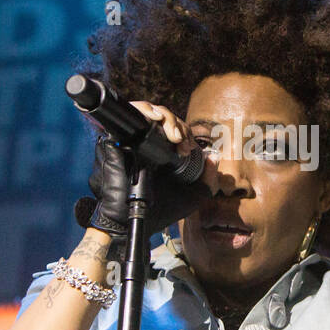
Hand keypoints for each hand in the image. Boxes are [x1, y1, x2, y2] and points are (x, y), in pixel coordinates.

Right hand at [74, 101, 211, 241]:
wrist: (136, 220)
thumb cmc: (161, 211)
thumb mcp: (193, 196)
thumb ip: (208, 180)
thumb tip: (213, 156)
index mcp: (160, 153)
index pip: (173, 129)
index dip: (183, 132)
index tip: (187, 148)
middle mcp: (144, 144)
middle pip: (162, 118)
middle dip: (177, 124)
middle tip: (181, 141)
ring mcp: (129, 140)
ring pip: (147, 111)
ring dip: (164, 116)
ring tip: (173, 133)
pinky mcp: (116, 139)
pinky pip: (128, 114)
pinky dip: (142, 109)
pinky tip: (155, 117)